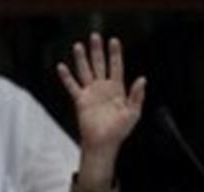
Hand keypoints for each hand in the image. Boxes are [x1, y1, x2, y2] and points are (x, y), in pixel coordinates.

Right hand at [57, 33, 145, 186]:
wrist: (103, 143)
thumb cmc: (119, 131)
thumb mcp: (133, 112)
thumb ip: (137, 95)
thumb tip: (142, 79)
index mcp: (118, 89)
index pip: (116, 66)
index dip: (115, 54)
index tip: (113, 41)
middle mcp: (103, 88)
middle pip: (99, 64)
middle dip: (97, 50)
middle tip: (94, 36)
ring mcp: (91, 93)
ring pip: (85, 71)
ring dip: (81, 59)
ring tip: (78, 46)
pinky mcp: (80, 101)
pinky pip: (72, 86)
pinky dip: (66, 77)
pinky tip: (61, 67)